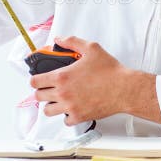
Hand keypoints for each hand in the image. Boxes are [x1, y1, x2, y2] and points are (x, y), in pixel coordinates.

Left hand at [30, 36, 144, 125]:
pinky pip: (65, 121)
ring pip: (48, 111)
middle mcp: (63, 93)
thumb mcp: (91, 48)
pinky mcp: (79, 117)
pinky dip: (66, 116)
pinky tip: (72, 108)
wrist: (125, 89)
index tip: (39, 79)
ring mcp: (70, 107)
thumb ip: (72, 42)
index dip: (35, 79)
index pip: (35, 81)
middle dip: (42, 91)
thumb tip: (59, 39)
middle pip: (38, 96)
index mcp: (62, 76)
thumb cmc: (110, 71)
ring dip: (51, 104)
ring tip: (58, 99)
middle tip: (49, 87)